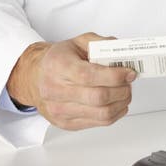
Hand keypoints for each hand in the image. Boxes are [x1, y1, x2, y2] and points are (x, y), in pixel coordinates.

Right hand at [6, 32, 136, 130]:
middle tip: (129, 83)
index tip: (129, 73)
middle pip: (97, 97)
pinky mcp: (66, 124)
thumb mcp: (78, 41)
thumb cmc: (59, 59)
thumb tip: (123, 51)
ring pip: (100, 114)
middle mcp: (55, 90)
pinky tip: (117, 103)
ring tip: (125, 93)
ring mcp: (59, 110)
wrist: (36, 77)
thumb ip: (101, 43)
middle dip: (121, 91)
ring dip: (120, 104)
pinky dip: (114, 114)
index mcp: (58, 66)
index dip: (114, 76)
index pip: (89, 75)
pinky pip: (97, 123)